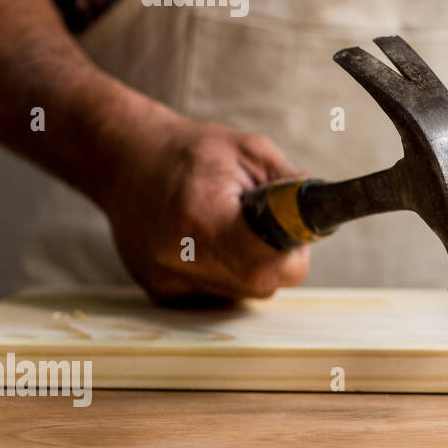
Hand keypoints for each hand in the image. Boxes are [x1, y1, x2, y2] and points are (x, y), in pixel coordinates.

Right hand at [97, 115, 310, 303]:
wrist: (125, 160)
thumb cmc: (192, 151)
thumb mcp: (251, 151)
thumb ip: (291, 185)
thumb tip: (321, 212)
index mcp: (204, 216)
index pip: (268, 266)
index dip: (291, 255)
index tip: (293, 236)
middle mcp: (179, 256)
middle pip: (259, 286)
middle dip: (276, 262)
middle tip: (267, 230)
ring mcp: (166, 280)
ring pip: (240, 295)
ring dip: (250, 269)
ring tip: (233, 230)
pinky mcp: (159, 292)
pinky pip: (217, 296)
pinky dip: (225, 274)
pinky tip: (210, 244)